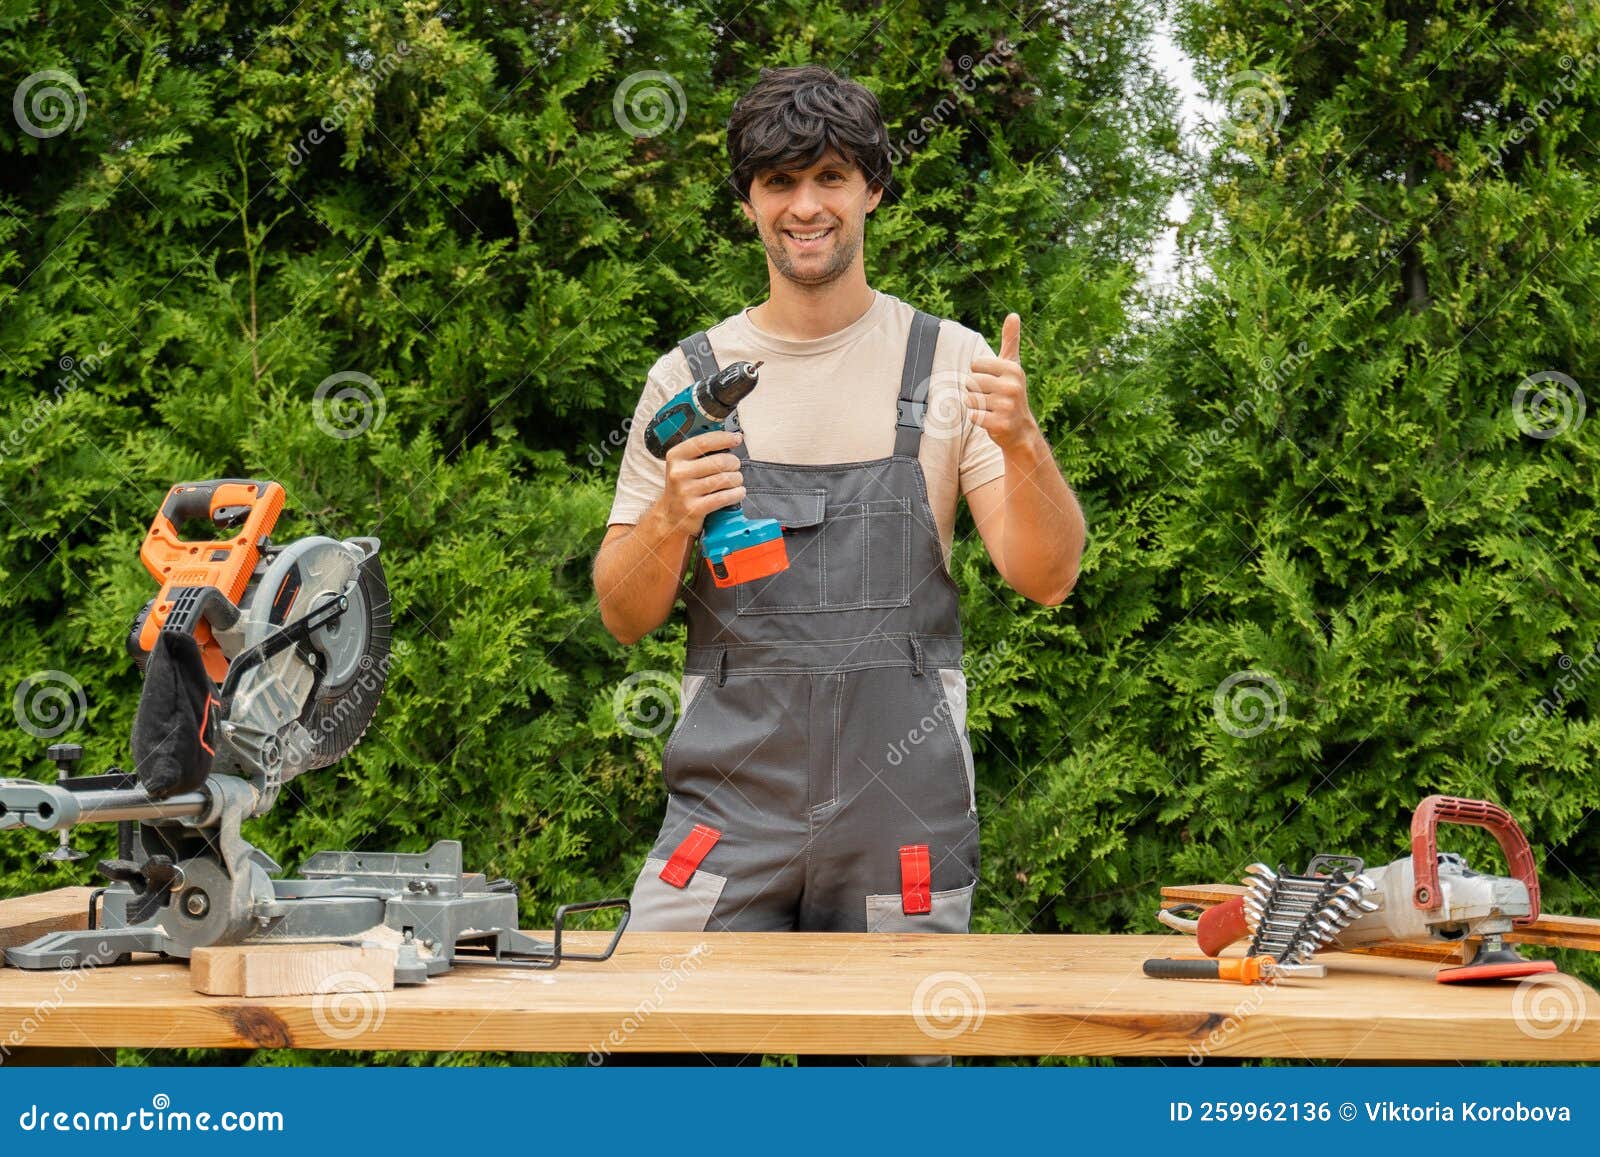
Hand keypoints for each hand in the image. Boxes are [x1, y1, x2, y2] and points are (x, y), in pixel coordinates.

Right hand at [652, 429, 745, 536]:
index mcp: (675, 456)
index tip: (737, 438)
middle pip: (719, 461)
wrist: (671, 516)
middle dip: (734, 462)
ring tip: (736, 480)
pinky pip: (724, 497)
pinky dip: (736, 493)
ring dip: (737, 479)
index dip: (724, 438)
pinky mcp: (694, 508)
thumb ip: (702, 451)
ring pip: (724, 479)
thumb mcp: (684, 465)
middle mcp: (678, 473)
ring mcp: (685, 491)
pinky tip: (738, 492)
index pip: (703, 442)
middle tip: (735, 466)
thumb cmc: (685, 486)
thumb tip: (732, 438)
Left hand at [967, 312, 1041, 453]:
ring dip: (976, 405)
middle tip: (991, 398)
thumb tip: (1013, 314)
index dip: (979, 374)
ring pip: (970, 399)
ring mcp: (1007, 406)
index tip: (993, 382)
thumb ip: (1010, 340)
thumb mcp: (1012, 365)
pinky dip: (977, 418)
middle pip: (970, 382)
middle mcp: (1012, 386)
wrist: (1021, 429)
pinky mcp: (1000, 423)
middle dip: (975, 391)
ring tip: (991, 408)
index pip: (975, 365)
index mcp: (1013, 369)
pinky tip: (991, 419)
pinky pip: (973, 415)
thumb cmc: (1011, 392)